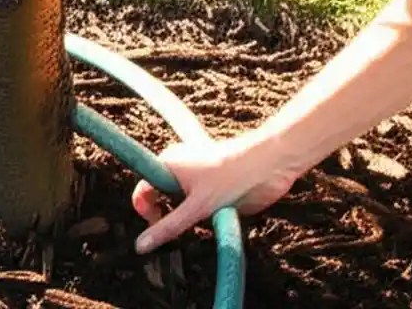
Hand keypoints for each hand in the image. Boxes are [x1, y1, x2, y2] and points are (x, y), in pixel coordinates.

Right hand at [131, 133, 299, 253]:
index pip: (142, 190)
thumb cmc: (233, 176)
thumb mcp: (197, 207)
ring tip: (211, 214)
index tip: (159, 224)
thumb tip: (140, 247)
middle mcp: (178, 169)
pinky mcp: (213, 186)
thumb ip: (167, 227)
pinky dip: (205, 215)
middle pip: (161, 198)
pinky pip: (199, 206)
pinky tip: (220, 213)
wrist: (272, 164)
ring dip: (192, 217)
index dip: (146, 210)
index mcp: (167, 164)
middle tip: (188, 224)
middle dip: (171, 215)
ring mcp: (196, 176)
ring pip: (181, 205)